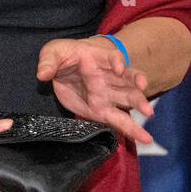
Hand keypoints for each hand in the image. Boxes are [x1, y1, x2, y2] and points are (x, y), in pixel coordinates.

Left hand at [36, 36, 153, 144]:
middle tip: (145, 103)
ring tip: (148, 127)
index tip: (119, 69)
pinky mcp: (102, 110)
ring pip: (128, 101)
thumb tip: (42, 74)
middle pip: (128, 81)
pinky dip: (130, 129)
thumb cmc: (64, 55)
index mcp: (98, 58)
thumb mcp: (53, 52)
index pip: (113, 57)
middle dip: (137, 91)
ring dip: (138, 112)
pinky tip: (144, 139)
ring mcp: (108, 94)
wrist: (65, 68)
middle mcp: (109, 77)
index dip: (117, 62)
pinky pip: (118, 120)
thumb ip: (48, 61)